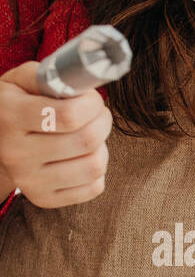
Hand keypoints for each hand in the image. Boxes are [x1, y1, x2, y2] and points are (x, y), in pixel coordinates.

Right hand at [0, 61, 112, 207]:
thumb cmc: (18, 104)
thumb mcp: (23, 81)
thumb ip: (53, 76)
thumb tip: (86, 82)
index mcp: (9, 116)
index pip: (69, 116)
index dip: (92, 104)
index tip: (92, 99)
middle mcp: (15, 152)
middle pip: (86, 140)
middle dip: (102, 122)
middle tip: (98, 115)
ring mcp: (29, 180)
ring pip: (94, 166)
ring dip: (102, 147)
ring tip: (90, 136)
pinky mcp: (44, 199)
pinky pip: (94, 187)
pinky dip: (97, 171)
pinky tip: (82, 157)